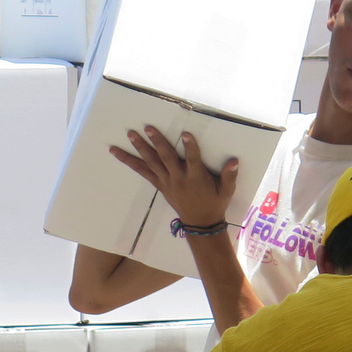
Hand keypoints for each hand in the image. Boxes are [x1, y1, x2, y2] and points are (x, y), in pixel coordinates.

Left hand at [110, 127, 237, 227]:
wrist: (200, 223)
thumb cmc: (215, 204)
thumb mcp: (227, 191)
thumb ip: (230, 176)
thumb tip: (234, 161)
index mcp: (196, 178)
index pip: (193, 160)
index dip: (190, 147)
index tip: (186, 134)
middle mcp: (179, 179)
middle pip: (166, 158)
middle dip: (157, 142)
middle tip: (148, 128)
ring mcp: (167, 182)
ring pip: (151, 163)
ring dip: (140, 148)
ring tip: (130, 134)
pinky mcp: (160, 185)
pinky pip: (143, 171)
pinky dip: (130, 162)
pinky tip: (117, 153)